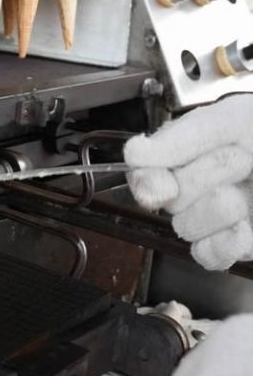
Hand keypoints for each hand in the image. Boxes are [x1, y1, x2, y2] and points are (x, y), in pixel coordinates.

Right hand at [125, 94, 252, 269]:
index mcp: (196, 149)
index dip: (146, 178)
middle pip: (163, 198)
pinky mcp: (238, 246)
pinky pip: (207, 255)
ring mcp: (220, 218)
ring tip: (248, 195)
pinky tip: (245, 228)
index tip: (160, 181)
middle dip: (201, 178)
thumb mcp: (239, 120)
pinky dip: (224, 244)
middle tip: (240, 160)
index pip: (144, 168)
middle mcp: (203, 183)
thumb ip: (185, 136)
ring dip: (217, 209)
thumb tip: (135, 152)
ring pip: (184, 227)